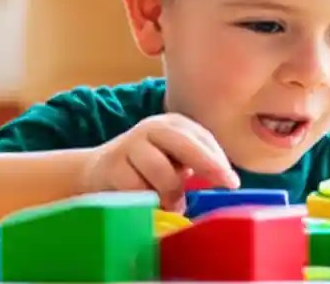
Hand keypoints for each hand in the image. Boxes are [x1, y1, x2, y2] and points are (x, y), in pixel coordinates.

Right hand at [80, 113, 239, 211]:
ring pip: (161, 170)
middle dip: (207, 165)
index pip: (201, 138)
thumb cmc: (146, 169)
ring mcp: (131, 144)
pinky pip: (138, 188)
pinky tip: (146, 202)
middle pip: (184, 144)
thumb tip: (226, 181)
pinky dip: (147, 200)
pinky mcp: (112, 165)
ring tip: (172, 204)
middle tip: (222, 185)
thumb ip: (197, 166)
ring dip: (171, 192)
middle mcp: (152, 128)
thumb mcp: (173, 161)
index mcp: (173, 125)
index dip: (218, 160)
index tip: (232, 182)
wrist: (97, 170)